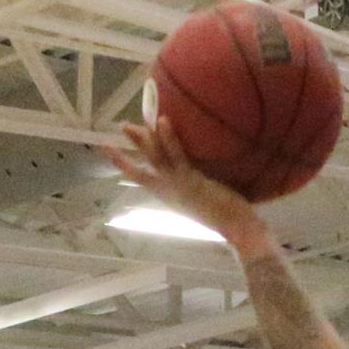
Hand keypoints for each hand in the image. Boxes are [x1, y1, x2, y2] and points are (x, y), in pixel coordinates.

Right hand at [107, 117, 271, 254]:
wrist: (236, 227)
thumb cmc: (225, 214)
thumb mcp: (200, 199)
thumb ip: (190, 185)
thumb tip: (189, 168)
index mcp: (168, 196)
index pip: (142, 177)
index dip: (125, 164)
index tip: (112, 151)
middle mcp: (168, 191)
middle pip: (142, 166)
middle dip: (129, 148)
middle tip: (120, 127)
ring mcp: (178, 184)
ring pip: (154, 158)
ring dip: (143, 139)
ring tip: (129, 123)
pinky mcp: (191, 179)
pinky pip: (176, 155)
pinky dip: (169, 138)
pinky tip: (164, 121)